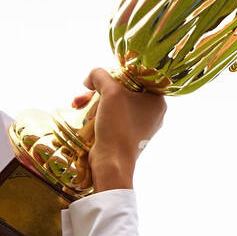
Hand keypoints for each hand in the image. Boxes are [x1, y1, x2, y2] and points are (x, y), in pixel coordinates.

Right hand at [71, 66, 167, 191]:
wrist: (111, 162)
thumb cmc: (117, 126)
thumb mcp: (109, 92)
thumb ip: (100, 75)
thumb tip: (91, 77)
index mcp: (158, 101)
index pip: (138, 76)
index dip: (117, 73)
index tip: (102, 78)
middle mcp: (153, 113)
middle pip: (123, 90)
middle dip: (99, 90)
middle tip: (86, 90)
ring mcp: (141, 125)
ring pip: (115, 103)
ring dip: (95, 100)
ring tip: (78, 103)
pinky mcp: (127, 135)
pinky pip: (113, 116)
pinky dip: (98, 113)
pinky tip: (82, 112)